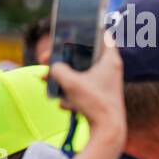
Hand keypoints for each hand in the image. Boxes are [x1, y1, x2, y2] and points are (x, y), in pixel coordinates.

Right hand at [48, 35, 125, 158]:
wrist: (108, 131)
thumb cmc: (95, 103)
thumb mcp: (70, 82)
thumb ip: (57, 70)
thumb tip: (53, 68)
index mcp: (110, 60)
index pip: (104, 36)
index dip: (90, 30)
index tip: (77, 28)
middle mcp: (111, 70)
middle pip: (85, 57)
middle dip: (64, 60)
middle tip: (47, 60)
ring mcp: (106, 85)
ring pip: (81, 76)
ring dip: (64, 80)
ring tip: (47, 82)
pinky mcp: (101, 98)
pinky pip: (82, 92)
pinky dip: (72, 97)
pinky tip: (64, 105)